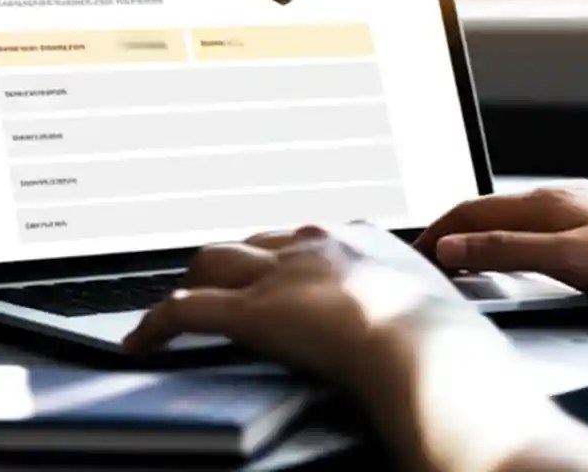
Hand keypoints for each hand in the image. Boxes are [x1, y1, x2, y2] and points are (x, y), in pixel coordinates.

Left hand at [122, 225, 497, 390]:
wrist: (432, 352)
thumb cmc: (446, 340)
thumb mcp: (435, 303)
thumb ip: (417, 300)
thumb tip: (436, 324)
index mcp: (360, 238)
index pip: (305, 235)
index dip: (283, 254)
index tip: (279, 270)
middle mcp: (314, 244)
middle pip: (253, 241)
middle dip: (234, 263)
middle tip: (222, 287)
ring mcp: (280, 274)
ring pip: (213, 263)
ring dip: (194, 284)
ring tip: (178, 308)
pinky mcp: (252, 310)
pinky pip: (185, 311)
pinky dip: (155, 326)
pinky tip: (142, 342)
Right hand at [414, 180, 587, 298]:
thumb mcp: (566, 258)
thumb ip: (506, 251)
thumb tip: (452, 246)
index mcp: (543, 203)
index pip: (470, 211)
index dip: (436, 231)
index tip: (412, 254)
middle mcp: (555, 198)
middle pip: (485, 211)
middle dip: (449, 230)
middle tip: (424, 257)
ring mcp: (574, 209)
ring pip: (508, 219)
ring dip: (476, 235)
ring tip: (457, 259)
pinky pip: (531, 228)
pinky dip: (504, 241)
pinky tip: (512, 257)